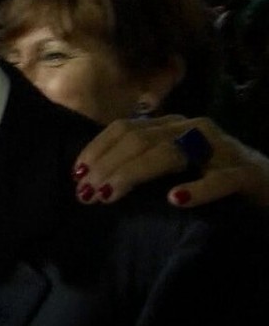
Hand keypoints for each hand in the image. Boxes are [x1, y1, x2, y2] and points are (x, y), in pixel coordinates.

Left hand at [74, 115, 268, 207]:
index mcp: (172, 125)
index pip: (125, 128)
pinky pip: (221, 179)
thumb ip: (139, 163)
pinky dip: (197, 189)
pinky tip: (174, 200)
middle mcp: (194, 129)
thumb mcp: (172, 166)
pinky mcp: (247, 174)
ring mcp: (222, 148)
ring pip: (171, 153)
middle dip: (108, 165)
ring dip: (134, 174)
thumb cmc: (212, 178)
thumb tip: (91, 179)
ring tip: (110, 194)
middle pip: (141, 139)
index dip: (97, 149)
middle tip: (87, 193)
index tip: (77, 175)